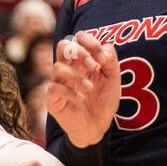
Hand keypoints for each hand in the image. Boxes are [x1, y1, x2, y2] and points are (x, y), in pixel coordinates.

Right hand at [46, 30, 119, 148]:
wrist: (98, 127)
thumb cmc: (104, 101)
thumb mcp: (113, 79)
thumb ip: (111, 60)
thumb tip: (104, 47)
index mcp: (82, 60)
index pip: (78, 38)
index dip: (90, 42)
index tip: (103, 59)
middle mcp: (68, 68)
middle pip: (63, 45)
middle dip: (79, 52)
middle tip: (93, 67)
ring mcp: (59, 83)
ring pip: (58, 67)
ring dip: (76, 76)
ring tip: (89, 89)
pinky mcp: (53, 100)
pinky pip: (54, 88)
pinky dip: (69, 92)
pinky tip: (80, 99)